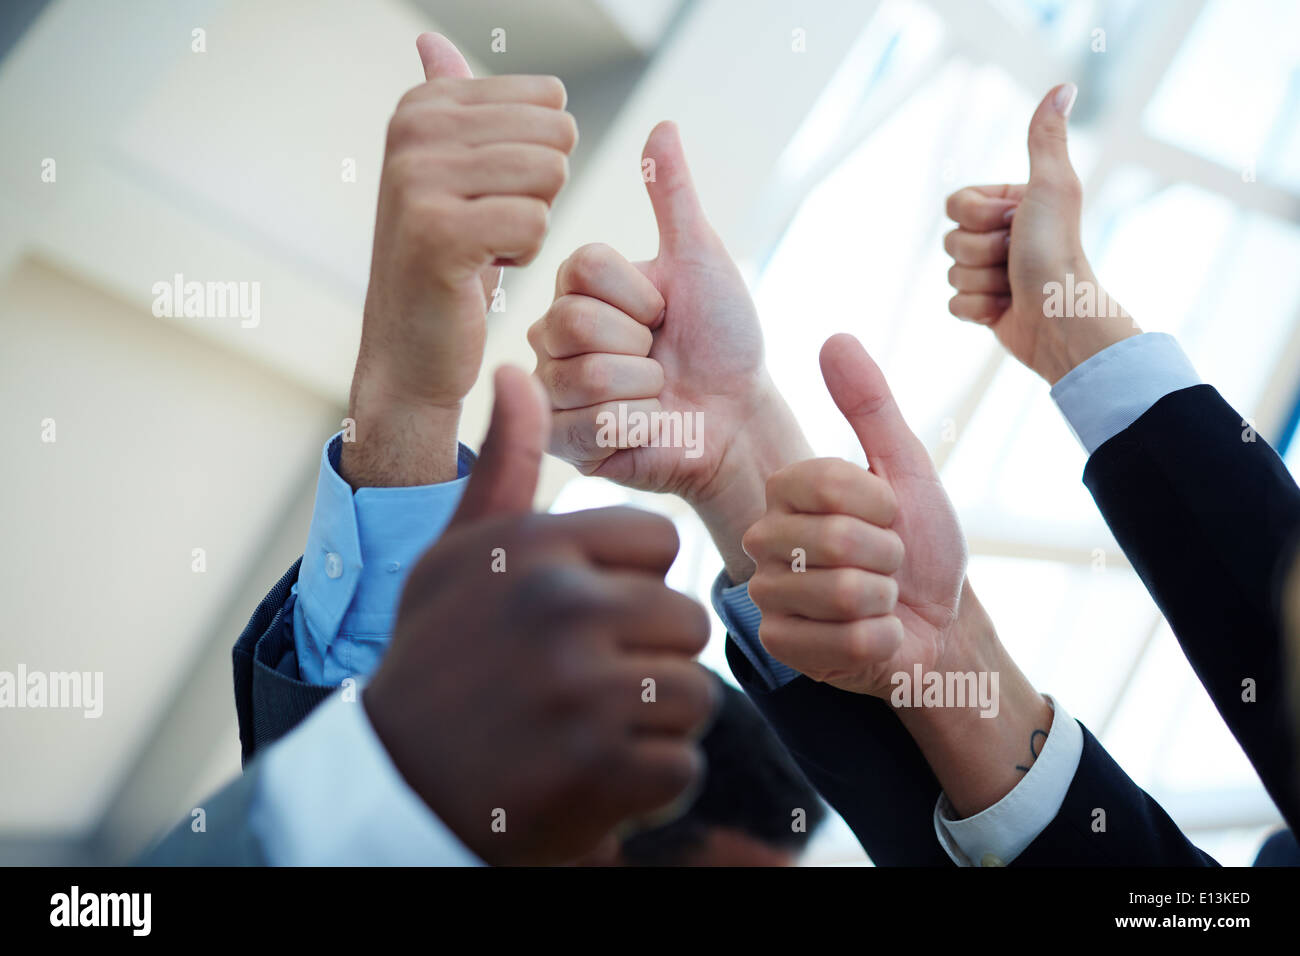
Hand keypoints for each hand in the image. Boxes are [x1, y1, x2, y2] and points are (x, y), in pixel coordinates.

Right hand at [345, 33, 576, 485]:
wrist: (411, 348)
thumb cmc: (447, 259)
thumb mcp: (448, 172)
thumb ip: (449, 103)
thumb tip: (430, 41)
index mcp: (422, 105)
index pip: (548, 100)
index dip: (538, 157)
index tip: (489, 194)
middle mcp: (413, 132)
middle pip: (555, 136)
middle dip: (542, 190)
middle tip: (492, 225)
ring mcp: (418, 180)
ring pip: (550, 177)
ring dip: (534, 223)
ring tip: (486, 245)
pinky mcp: (438, 232)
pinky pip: (538, 222)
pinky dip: (526, 255)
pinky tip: (484, 268)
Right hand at [363, 365, 716, 865]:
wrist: (394, 785)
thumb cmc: (435, 658)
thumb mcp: (457, 555)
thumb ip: (504, 468)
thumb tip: (517, 372)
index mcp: (537, 547)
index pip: (658, 543)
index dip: (631, 584)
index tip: (587, 616)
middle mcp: (562, 607)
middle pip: (686, 620)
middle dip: (648, 658)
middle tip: (588, 686)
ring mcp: (584, 692)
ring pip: (693, 693)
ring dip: (651, 723)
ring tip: (589, 729)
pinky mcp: (601, 771)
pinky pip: (680, 763)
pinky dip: (645, 781)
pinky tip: (591, 777)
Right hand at [528, 121, 809, 578]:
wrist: (738, 419)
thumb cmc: (723, 342)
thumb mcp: (701, 260)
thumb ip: (673, 197)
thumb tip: (663, 125)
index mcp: (580, 288)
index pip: (582, 268)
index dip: (639, 294)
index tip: (664, 311)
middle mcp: (554, 335)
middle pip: (572, 321)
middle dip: (640, 343)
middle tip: (659, 356)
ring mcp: (553, 389)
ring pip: (585, 375)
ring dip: (644, 388)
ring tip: (656, 393)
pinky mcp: (561, 441)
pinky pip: (587, 424)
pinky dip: (637, 425)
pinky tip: (645, 426)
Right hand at [744, 334, 967, 695]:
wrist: (938, 626)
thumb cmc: (922, 546)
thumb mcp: (907, 470)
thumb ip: (870, 406)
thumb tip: (835, 337)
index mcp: (788, 492)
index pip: (827, 481)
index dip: (880, 502)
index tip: (892, 515)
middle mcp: (765, 539)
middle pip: (835, 539)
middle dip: (887, 556)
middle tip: (887, 564)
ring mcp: (769, 595)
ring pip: (841, 593)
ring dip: (885, 600)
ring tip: (879, 599)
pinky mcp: (781, 646)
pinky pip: (847, 641)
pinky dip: (880, 640)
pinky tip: (872, 636)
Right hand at [944, 83, 1137, 383]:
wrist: (1060, 319)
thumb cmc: (1057, 251)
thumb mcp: (1051, 187)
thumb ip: (1045, 139)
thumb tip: (1063, 87)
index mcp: (1010, 206)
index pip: (955, 204)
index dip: (977, 217)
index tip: (1014, 223)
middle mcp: (1000, 237)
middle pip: (949, 240)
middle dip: (980, 253)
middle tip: (1015, 258)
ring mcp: (991, 273)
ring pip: (950, 274)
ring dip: (982, 283)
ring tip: (1014, 286)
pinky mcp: (984, 308)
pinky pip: (954, 305)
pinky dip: (978, 310)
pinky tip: (1005, 309)